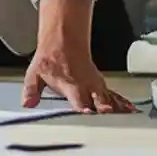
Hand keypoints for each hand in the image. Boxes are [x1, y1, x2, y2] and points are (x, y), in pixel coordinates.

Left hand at [22, 0, 136, 113]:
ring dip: (117, 108)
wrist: (63, 39)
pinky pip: (113, 94)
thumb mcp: (35, 73)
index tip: (88, 113)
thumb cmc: (51, 58)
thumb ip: (31, 90)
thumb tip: (27, 103)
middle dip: (103, 110)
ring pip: (109, 99)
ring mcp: (95, 84)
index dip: (84, 108)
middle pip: (98, 102)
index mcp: (71, 85)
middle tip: (109, 116)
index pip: (79, 100)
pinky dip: (122, 101)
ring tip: (127, 117)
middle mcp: (86, 85)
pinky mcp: (100, 84)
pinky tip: (130, 109)